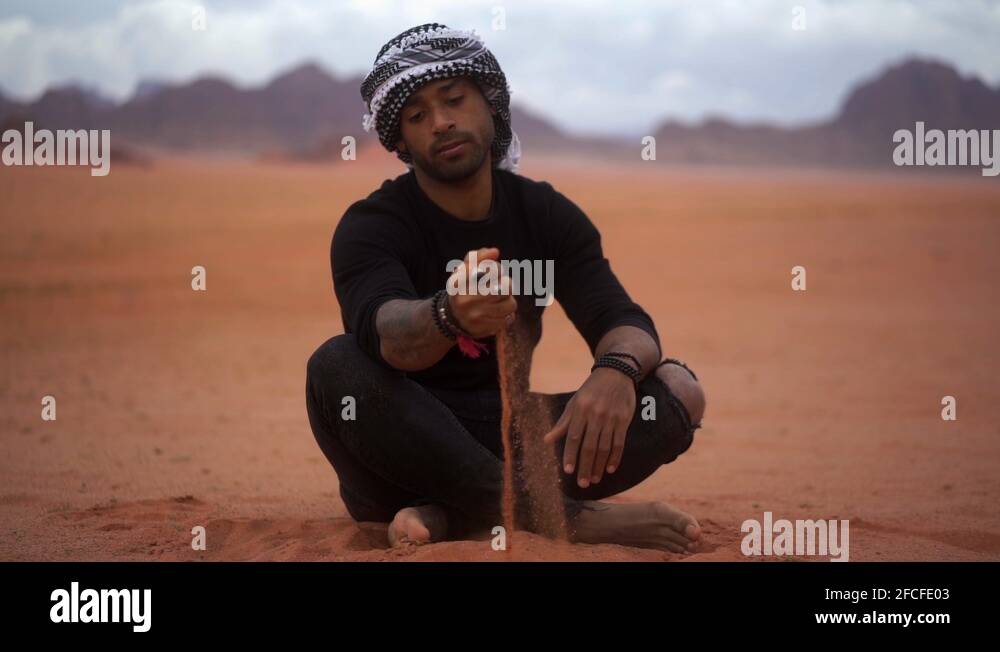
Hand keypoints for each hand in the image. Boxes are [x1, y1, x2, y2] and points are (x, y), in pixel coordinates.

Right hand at [447, 247, 516, 337]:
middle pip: (505, 288)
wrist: (452, 317)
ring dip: (508, 300)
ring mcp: (475, 317)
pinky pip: (507, 319)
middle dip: (507, 285)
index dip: (497, 270)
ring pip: (510, 304)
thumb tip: (495, 252)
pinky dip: (506, 314)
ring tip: (500, 300)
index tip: (495, 272)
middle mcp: (466, 300)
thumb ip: (478, 256)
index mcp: (460, 282)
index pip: (490, 270)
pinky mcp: (484, 330)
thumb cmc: (463, 288)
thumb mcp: (464, 269)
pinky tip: (497, 312)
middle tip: (502, 285)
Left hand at [543, 366, 636, 487]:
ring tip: (595, 479)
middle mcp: (595, 414)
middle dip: (585, 466)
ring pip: (605, 447)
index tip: (568, 470)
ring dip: (600, 465)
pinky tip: (610, 469)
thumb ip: (563, 423)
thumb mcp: (574, 402)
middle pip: (590, 446)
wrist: (616, 372)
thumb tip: (547, 441)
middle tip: (583, 483)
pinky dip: (615, 457)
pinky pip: (619, 442)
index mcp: (580, 410)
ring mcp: (611, 417)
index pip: (574, 436)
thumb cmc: (591, 390)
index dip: (570, 454)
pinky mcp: (624, 420)